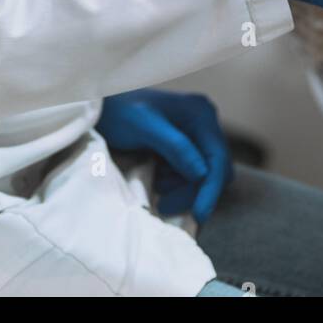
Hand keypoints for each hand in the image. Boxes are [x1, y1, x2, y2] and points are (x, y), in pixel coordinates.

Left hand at [96, 88, 232, 223]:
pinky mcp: (186, 146)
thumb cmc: (121, 112)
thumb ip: (175, 147)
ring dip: (184, 188)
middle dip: (193, 190)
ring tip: (157, 186)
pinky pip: (192, 174)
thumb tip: (203, 173)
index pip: (217, 158)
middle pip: (215, 169)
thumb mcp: (144, 127)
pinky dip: (178, 183)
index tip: (199, 215)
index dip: (211, 188)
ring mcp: (196, 134)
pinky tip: (159, 179)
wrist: (104, 108)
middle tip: (164, 204)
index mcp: (200, 114)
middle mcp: (204, 123)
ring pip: (204, 175)